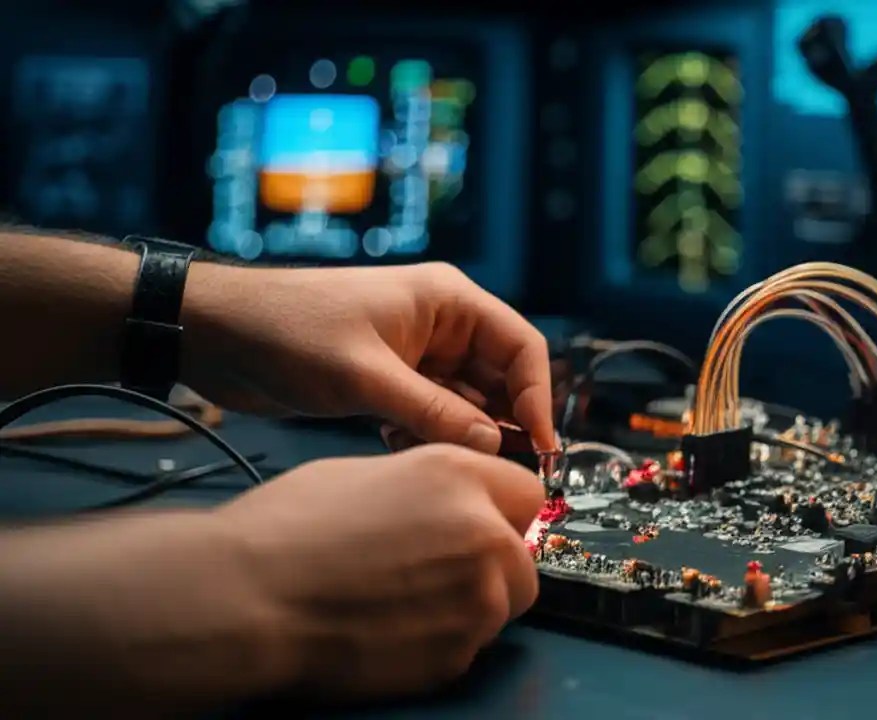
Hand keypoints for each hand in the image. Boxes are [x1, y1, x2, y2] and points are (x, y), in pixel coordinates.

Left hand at [181, 262, 553, 452]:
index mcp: (448, 302)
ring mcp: (416, 355)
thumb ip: (433, 412)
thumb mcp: (365, 376)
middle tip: (507, 473)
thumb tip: (493, 447)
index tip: (541, 446)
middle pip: (501, 379)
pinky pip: (433, 414)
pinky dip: (429, 437)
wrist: (216, 333)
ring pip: (467, 403)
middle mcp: (441, 326)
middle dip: (505, 425)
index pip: (521, 347)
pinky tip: (406, 452)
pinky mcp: (390, 381)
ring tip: (454, 469)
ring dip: (464, 436)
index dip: (538, 397)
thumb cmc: (288, 330)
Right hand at [217, 444, 544, 698]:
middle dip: (491, 566)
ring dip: (468, 605)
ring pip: (501, 606)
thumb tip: (455, 505)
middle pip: (522, 559)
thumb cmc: (287, 530)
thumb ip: (433, 487)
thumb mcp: (370, 472)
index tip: (484, 525)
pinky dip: (440, 640)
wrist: (246, 598)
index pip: (527, 495)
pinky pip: (467, 646)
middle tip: (437, 571)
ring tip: (401, 600)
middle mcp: (482, 535)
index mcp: (459, 477)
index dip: (502, 512)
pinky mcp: (455, 654)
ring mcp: (476, 600)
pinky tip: (390, 627)